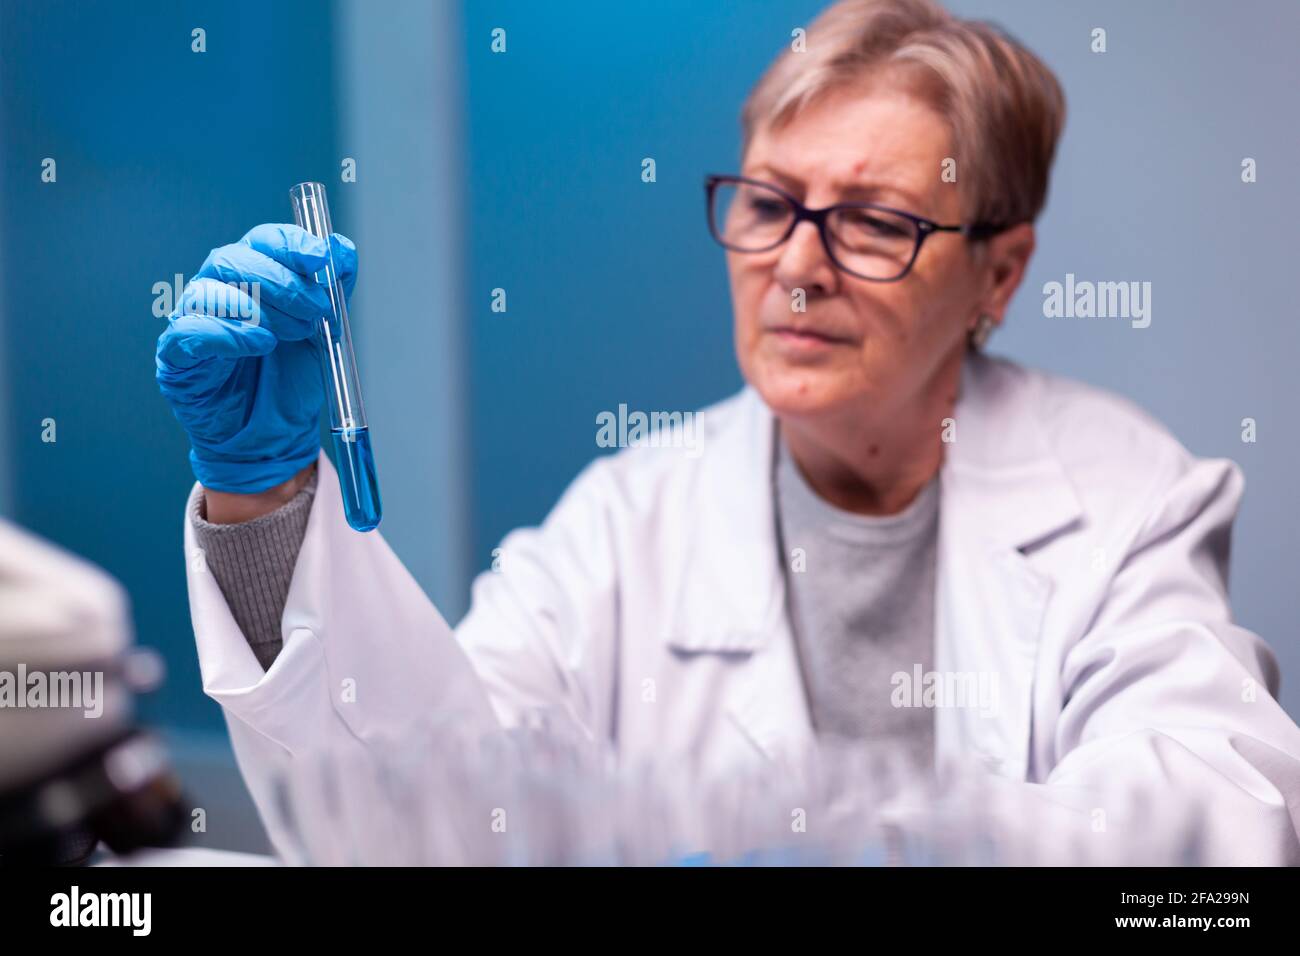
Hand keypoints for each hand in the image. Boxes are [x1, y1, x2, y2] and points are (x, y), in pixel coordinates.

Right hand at [155, 223, 355, 493]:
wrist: (274, 436)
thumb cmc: (289, 380)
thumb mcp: (323, 332)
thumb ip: (333, 291)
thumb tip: (341, 250)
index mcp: (253, 276)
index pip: (262, 240)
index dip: (290, 243)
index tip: (318, 258)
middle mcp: (218, 290)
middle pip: (235, 260)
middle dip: (282, 282)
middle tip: (316, 312)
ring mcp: (193, 321)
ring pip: (209, 291)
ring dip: (258, 308)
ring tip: (289, 335)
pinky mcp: (177, 357)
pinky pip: (189, 332)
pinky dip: (227, 333)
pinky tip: (258, 343)